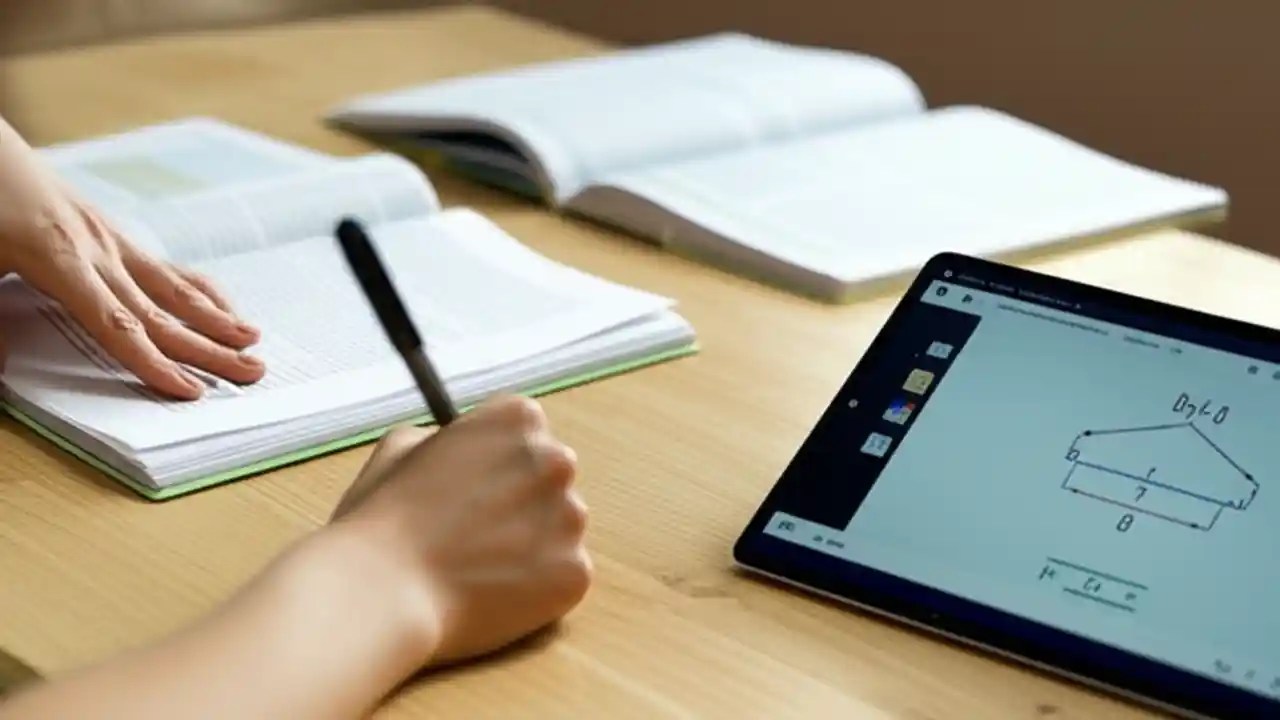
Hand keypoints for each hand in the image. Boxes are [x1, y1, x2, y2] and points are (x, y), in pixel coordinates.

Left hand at [0, 115, 263, 398]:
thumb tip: (1, 369)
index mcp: (59, 262)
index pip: (118, 326)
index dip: (155, 362)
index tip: (191, 391)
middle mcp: (97, 252)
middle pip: (161, 312)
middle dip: (209, 349)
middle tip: (252, 372)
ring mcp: (110, 239)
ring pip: (174, 287)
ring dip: (217, 318)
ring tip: (254, 341)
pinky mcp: (113, 232)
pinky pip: (165, 267)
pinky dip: (200, 291)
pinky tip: (223, 306)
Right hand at [330, 395, 592, 666]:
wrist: (382, 592)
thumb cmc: (382, 520)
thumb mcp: (401, 448)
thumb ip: (444, 437)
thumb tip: (457, 443)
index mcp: (518, 418)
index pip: (526, 434)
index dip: (496, 464)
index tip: (471, 490)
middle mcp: (556, 460)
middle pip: (550, 479)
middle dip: (521, 502)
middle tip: (474, 533)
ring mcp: (570, 518)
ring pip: (559, 529)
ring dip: (530, 545)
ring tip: (476, 567)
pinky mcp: (575, 572)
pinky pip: (562, 576)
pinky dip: (536, 588)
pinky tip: (491, 594)